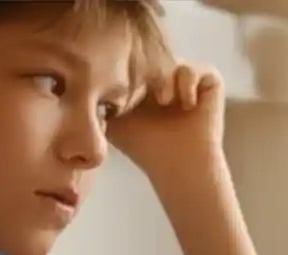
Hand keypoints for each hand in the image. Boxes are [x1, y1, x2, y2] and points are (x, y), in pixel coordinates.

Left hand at [108, 62, 225, 178]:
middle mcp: (169, 78)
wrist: (179, 164)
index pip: (133, 61)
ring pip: (171, 61)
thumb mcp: (113, 119)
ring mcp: (190, 79)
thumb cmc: (146, 148)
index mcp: (146, 84)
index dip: (126, 70)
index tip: (124, 91)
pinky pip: (193, 68)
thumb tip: (77, 83)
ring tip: (165, 102)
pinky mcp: (210, 81)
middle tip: (143, 94)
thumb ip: (97, 100)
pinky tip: (186, 105)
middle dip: (146, 72)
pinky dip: (186, 83)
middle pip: (152, 56)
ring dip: (165, 79)